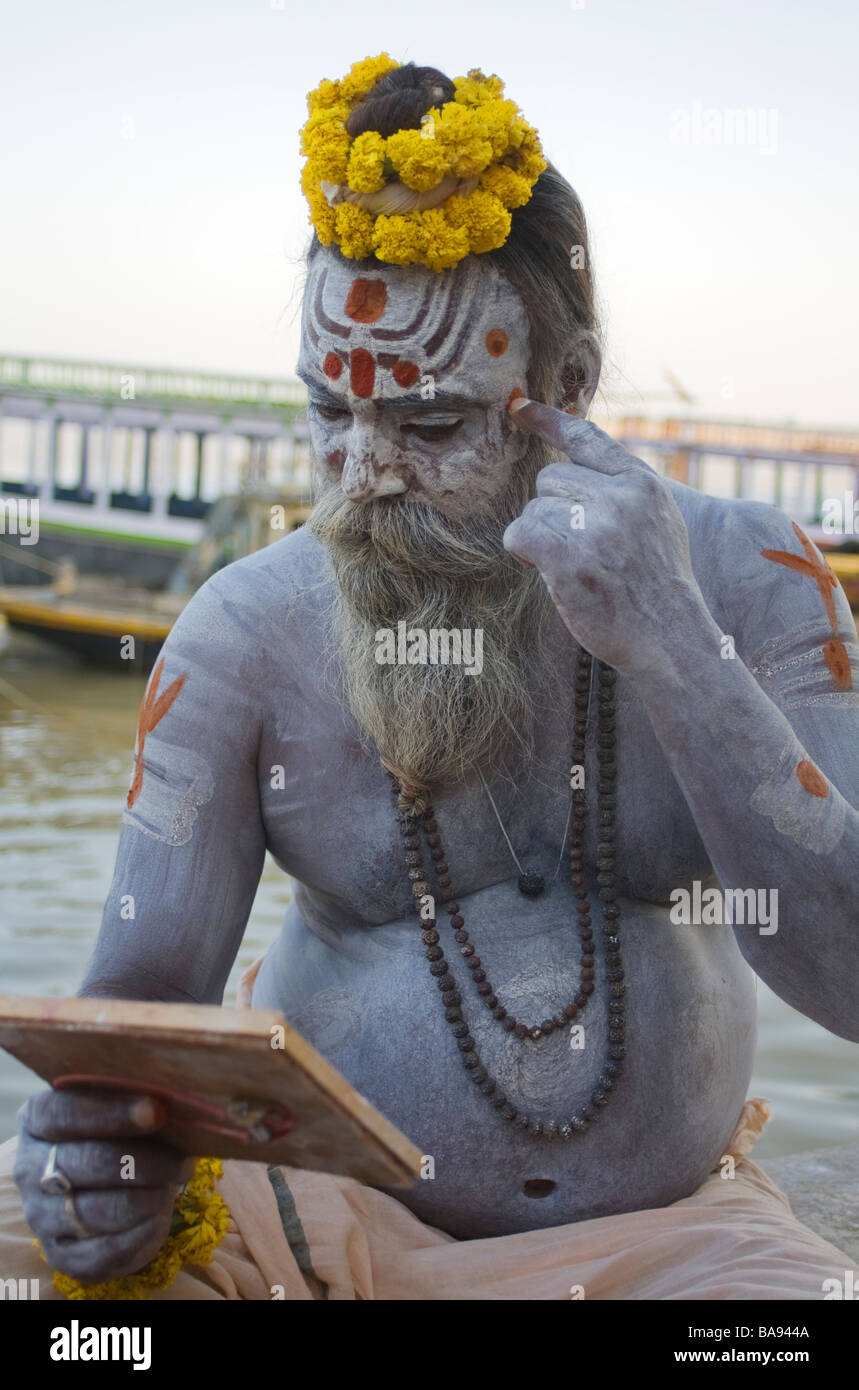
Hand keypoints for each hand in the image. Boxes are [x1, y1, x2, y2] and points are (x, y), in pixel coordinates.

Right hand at [14, 1087, 190, 1283]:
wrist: (103, 1184)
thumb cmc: (118, 1134)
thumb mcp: (118, 1108)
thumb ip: (133, 1099)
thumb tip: (169, 1104)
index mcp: (37, 1120)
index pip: (65, 1114)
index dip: (112, 1113)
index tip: (157, 1111)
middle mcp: (30, 1168)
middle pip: (88, 1163)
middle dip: (144, 1163)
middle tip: (183, 1162)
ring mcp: (41, 1215)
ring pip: (98, 1210)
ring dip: (147, 1199)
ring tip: (173, 1186)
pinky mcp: (61, 1254)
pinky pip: (103, 1252)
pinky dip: (140, 1236)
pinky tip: (160, 1217)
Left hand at [503, 399, 707, 675]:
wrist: (672, 640)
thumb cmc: (658, 590)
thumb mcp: (658, 524)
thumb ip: (623, 493)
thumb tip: (574, 467)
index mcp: (643, 484)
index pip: (588, 436)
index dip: (548, 420)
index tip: (517, 406)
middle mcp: (621, 497)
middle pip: (551, 479)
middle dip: (553, 512)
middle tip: (575, 548)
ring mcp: (596, 527)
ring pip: (534, 509)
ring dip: (540, 538)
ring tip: (573, 567)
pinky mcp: (569, 559)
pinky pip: (520, 534)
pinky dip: (523, 552)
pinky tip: (546, 570)